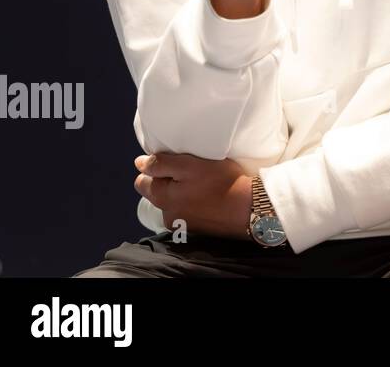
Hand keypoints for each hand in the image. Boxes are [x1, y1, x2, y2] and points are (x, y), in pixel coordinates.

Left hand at [134, 153, 254, 240]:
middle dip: (168, 181)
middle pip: (157, 193)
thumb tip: (140, 163)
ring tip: (203, 183)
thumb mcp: (190, 165)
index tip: (175, 161)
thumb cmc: (222, 182)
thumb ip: (161, 164)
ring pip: (173, 202)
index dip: (155, 168)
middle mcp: (167, 215)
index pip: (142, 181)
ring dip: (182, 192)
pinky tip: (209, 197)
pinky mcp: (197, 229)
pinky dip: (194, 203)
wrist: (250, 208)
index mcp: (161, 198)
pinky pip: (188, 212)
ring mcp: (182, 224)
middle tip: (192, 170)